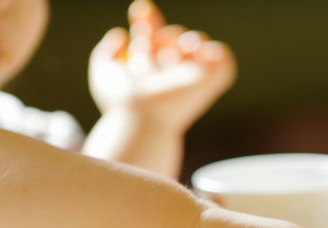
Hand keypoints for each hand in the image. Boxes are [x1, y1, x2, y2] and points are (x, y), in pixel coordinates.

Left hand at [88, 0, 236, 130]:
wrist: (142, 117)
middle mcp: (170, 73)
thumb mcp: (103, 74)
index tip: (138, 10)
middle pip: (172, 37)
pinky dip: (217, 51)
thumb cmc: (122, 103)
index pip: (150, 38)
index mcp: (147, 69)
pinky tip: (196, 51)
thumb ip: (105, 52)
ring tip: (178, 48)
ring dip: (188, 38)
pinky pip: (224, 60)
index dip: (147, 20)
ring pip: (196, 43)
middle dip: (165, 33)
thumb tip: (122, 34)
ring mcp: (190, 78)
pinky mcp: (209, 83)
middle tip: (154, 40)